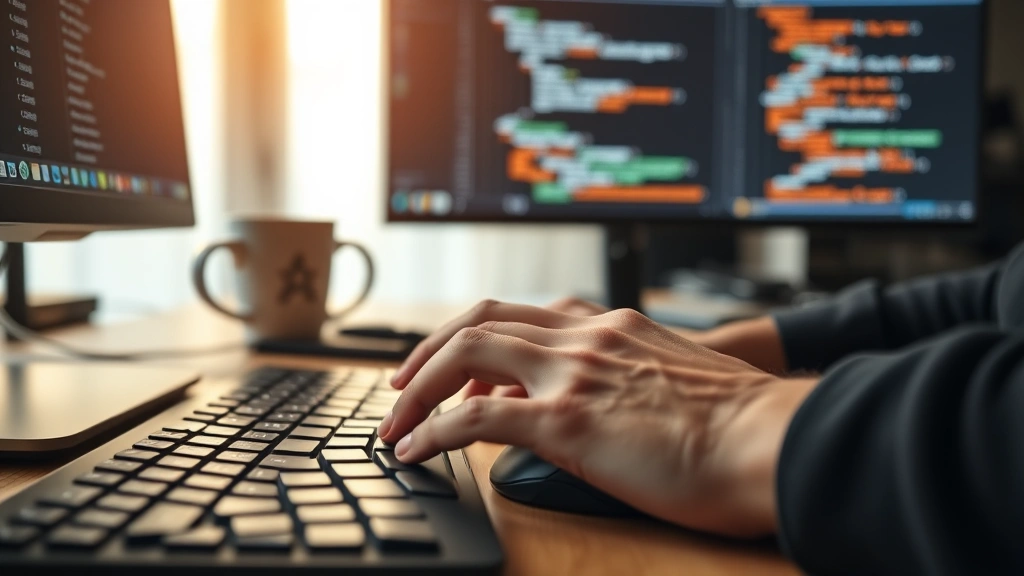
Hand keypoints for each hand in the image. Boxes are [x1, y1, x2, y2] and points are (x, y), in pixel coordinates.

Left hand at [379, 300, 815, 536]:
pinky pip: (472, 419)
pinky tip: (413, 452)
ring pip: (465, 354)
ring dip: (418, 386)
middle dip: (429, 351)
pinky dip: (431, 432)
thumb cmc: (740, 426)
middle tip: (402, 384)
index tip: (453, 371)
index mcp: (612, 325)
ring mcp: (573, 373)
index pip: (523, 316)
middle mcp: (586, 336)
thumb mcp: (676, 381)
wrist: (774, 441)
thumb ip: (627, 378)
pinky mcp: (566, 421)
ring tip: (395, 422)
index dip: (475, 338)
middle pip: (480, 321)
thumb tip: (593, 406)